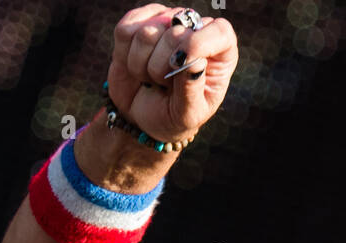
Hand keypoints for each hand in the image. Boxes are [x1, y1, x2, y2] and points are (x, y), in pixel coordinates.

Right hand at [108, 6, 238, 141]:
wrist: (142, 119)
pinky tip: (136, 66)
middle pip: (175, 32)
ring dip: (142, 66)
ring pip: (147, 33)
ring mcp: (167, 21)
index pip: (220, 31)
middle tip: (164, 85)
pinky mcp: (139, 21)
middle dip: (162, 67)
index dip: (199, 43)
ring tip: (151, 79)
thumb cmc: (173, 118)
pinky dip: (125, 55)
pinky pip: (125, 30)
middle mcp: (195, 30)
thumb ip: (192, 88)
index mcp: (220, 54)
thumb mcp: (187, 114)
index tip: (181, 63)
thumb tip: (194, 59)